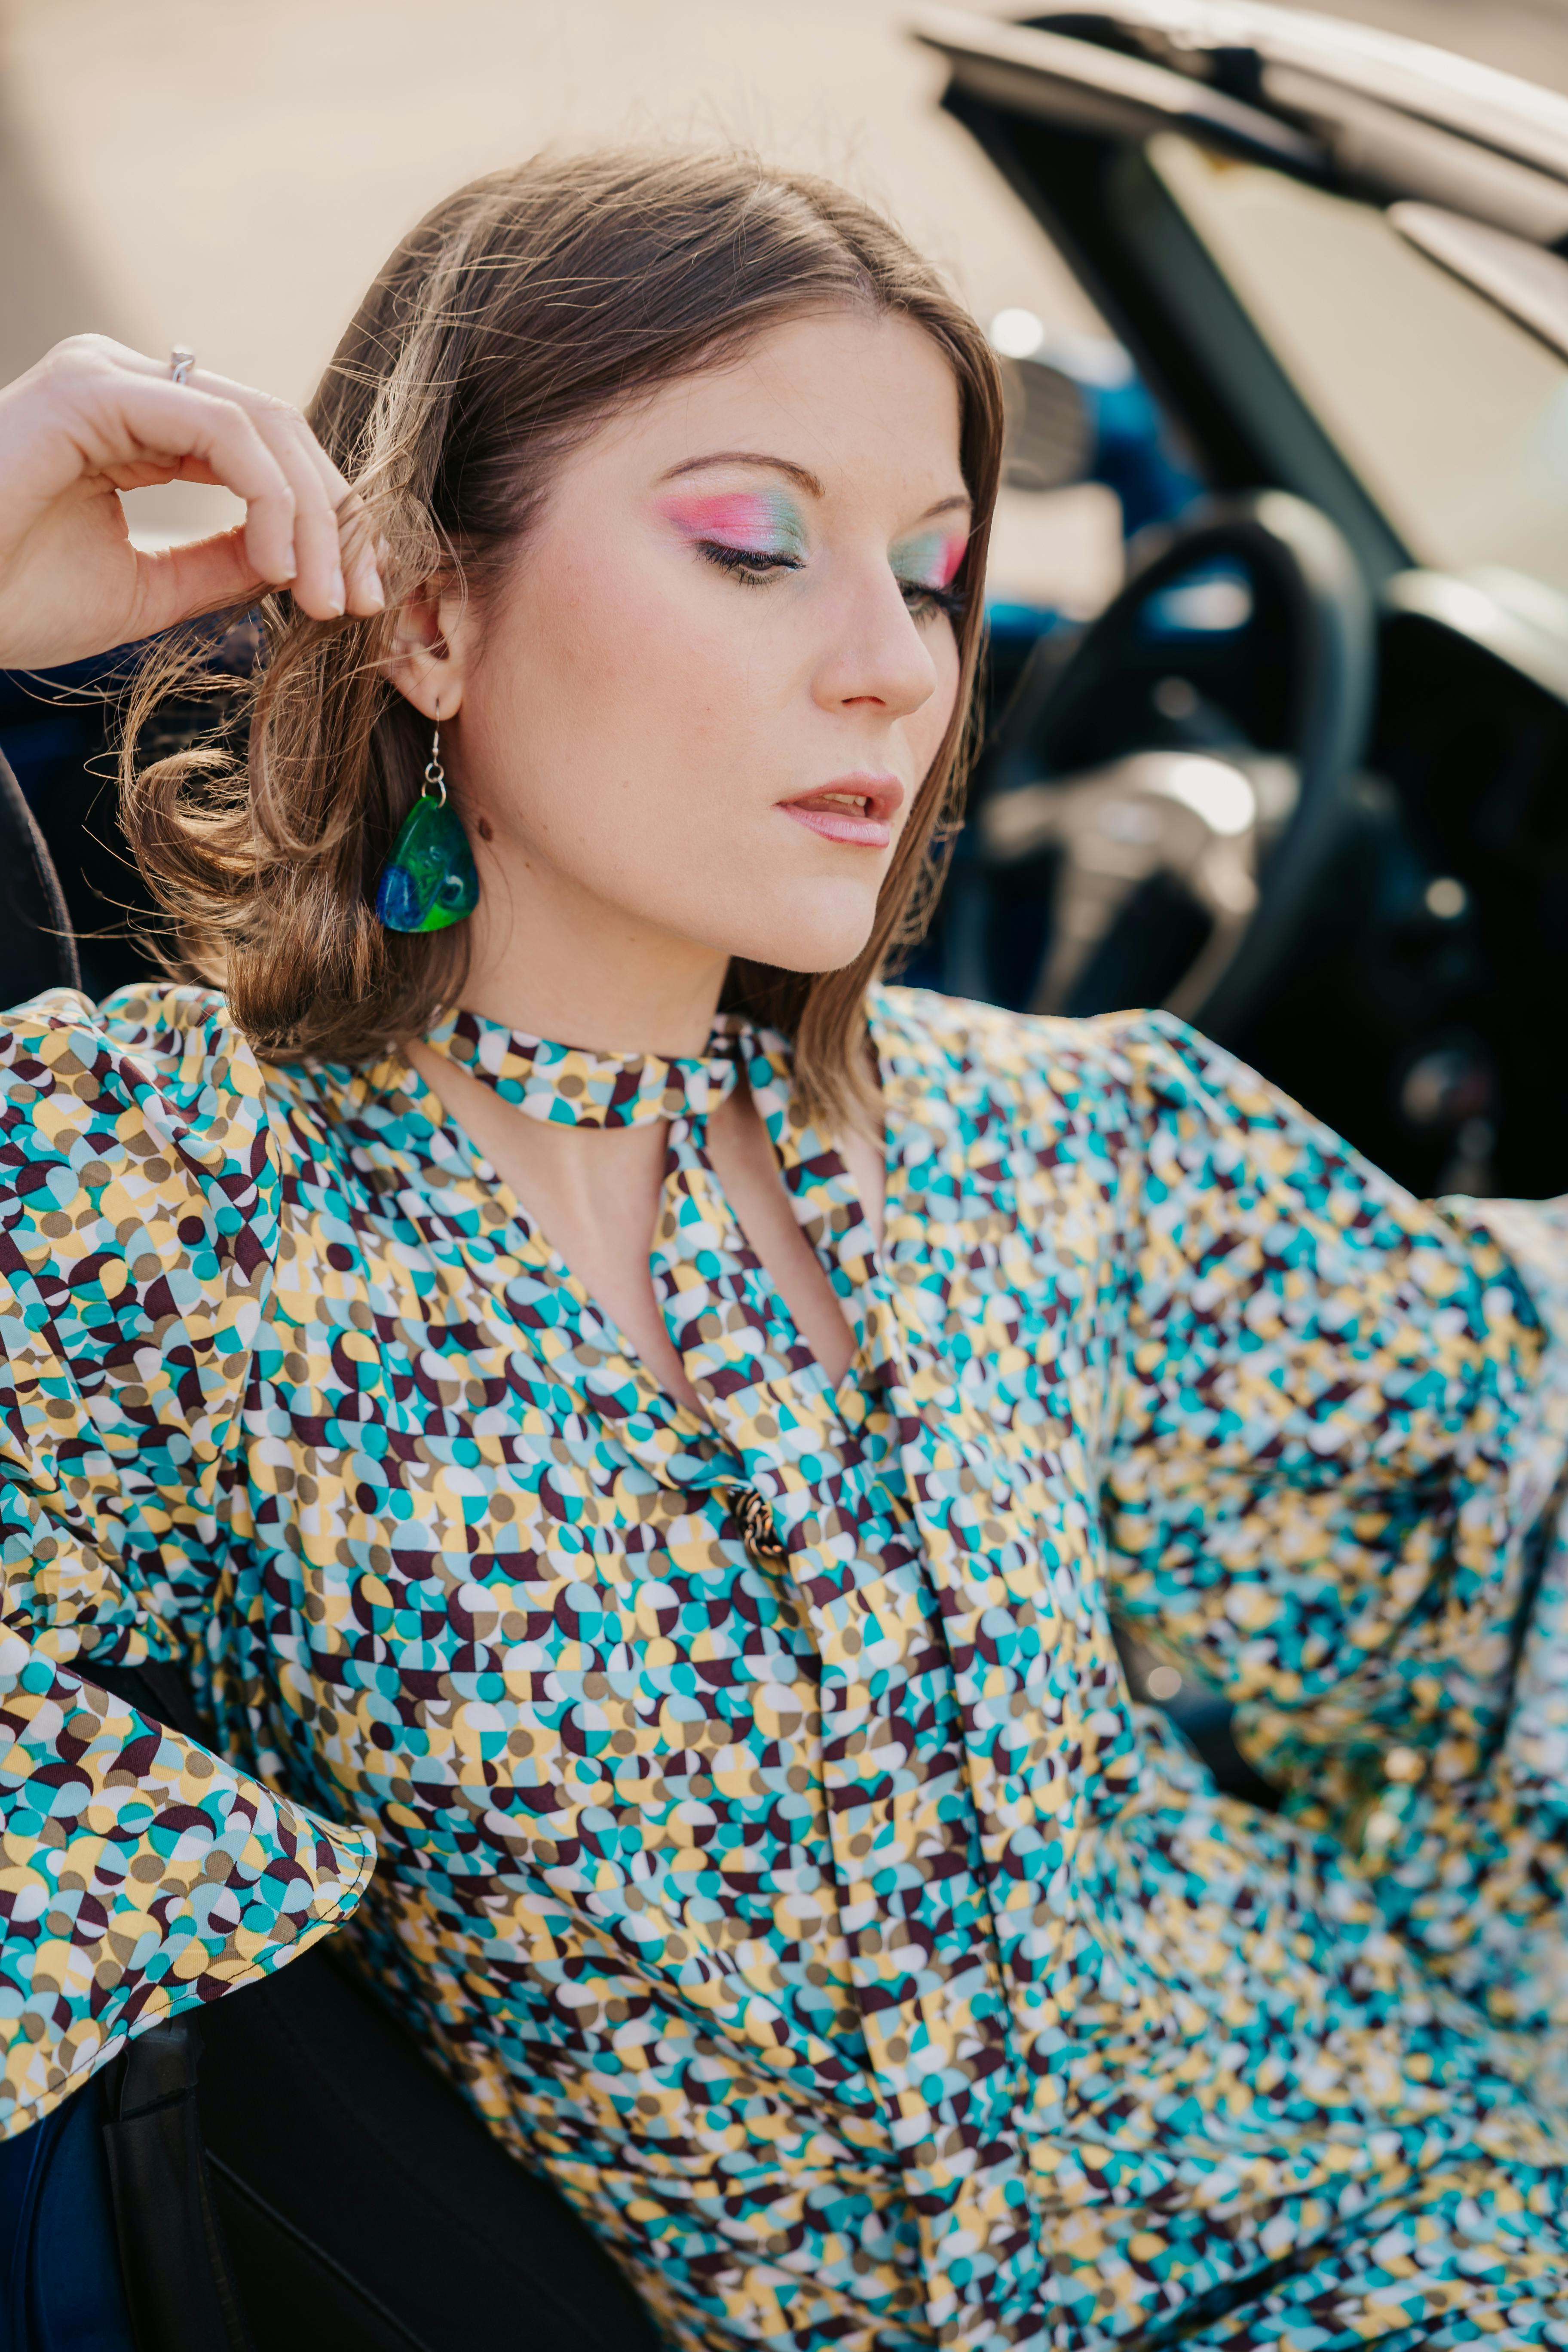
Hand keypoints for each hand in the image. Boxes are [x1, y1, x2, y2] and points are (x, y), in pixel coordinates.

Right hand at [0, 334, 384, 668]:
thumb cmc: (7, 601)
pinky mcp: (93, 390)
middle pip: (276, 429)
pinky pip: (222, 430)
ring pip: (261, 425)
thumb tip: (301, 562)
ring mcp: (108, 377)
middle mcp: (126, 383)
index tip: (361, 597)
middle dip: (338, 518)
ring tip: (328, 598)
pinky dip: (270, 498)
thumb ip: (223, 564)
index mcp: (136, 422)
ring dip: (314, 518)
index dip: (327, 521)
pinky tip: (281, 565)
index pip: (263, 450)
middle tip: (367, 600)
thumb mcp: (147, 591)